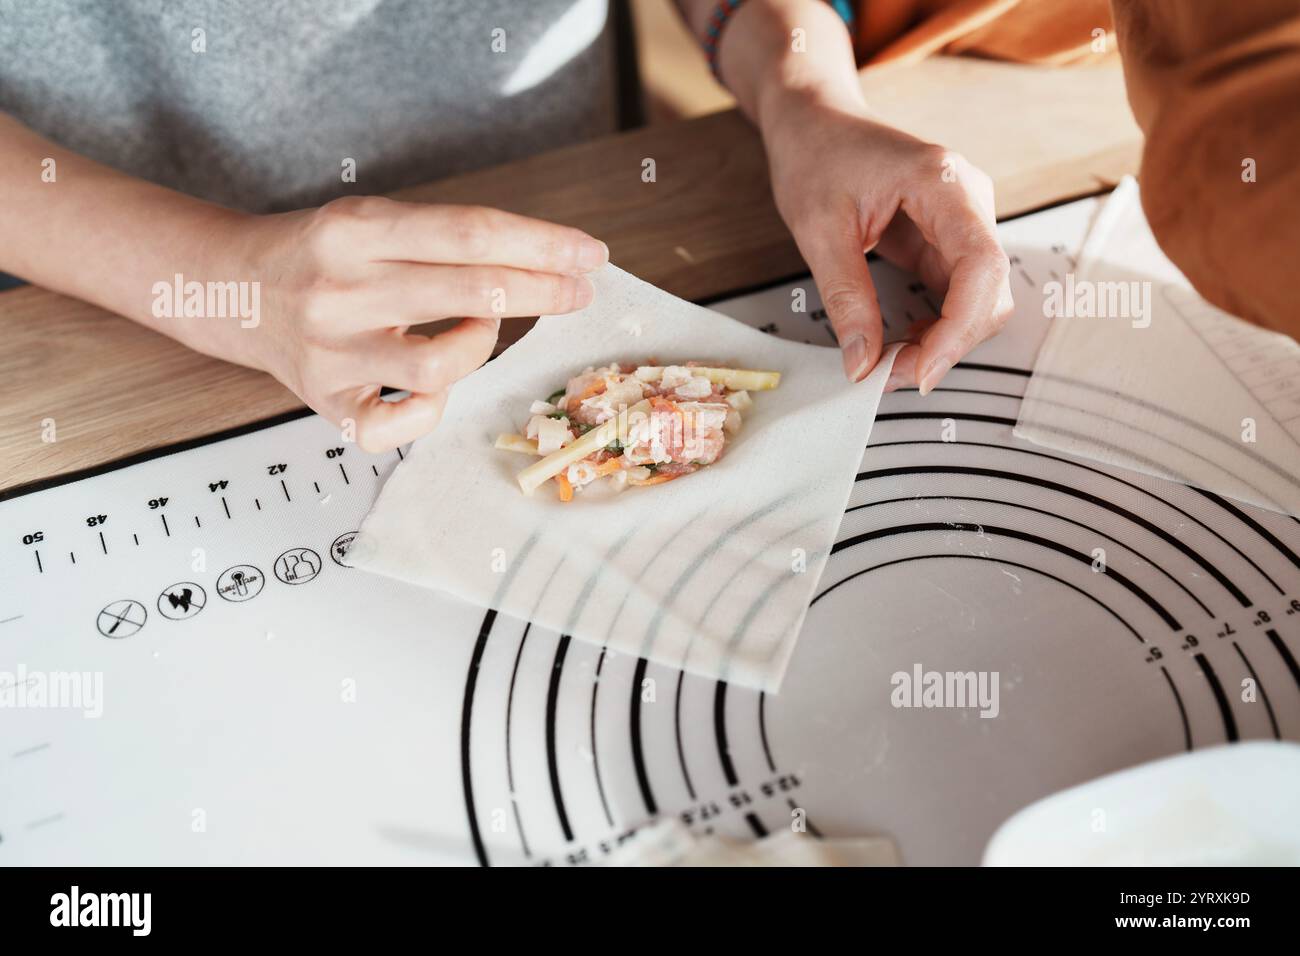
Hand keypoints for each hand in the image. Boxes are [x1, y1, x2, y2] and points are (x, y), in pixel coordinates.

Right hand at [199, 196, 607, 450]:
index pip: (470, 233)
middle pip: (470, 292)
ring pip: (439, 366)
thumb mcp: (373, 220)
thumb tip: (547, 263)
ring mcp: (330, 352)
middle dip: (543, 291)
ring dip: (482, 346)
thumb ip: (445, 240)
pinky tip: (433, 387)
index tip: (588, 254)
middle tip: (577, 291)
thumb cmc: (323, 256)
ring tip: (482, 328)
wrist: (234, 290)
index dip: (541, 245)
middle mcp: (340, 290)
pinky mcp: (324, 403)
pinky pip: (396, 427)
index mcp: (356, 230)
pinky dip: (430, 410)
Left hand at [763, 92, 1012, 392]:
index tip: (922, 371)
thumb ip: (845, 297)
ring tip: (885, 362)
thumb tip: (863, 363)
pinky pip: (956, 297)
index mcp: (944, 182)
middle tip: (887, 374)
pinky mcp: (947, 242)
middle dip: (947, 344)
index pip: (982, 265)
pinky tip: (897, 343)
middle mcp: (968, 201)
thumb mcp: (818, 230)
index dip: (960, 328)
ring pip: (979, 301)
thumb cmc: (815, 156)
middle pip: (990, 291)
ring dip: (941, 341)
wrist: (814, 122)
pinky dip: (932, 329)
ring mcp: (963, 222)